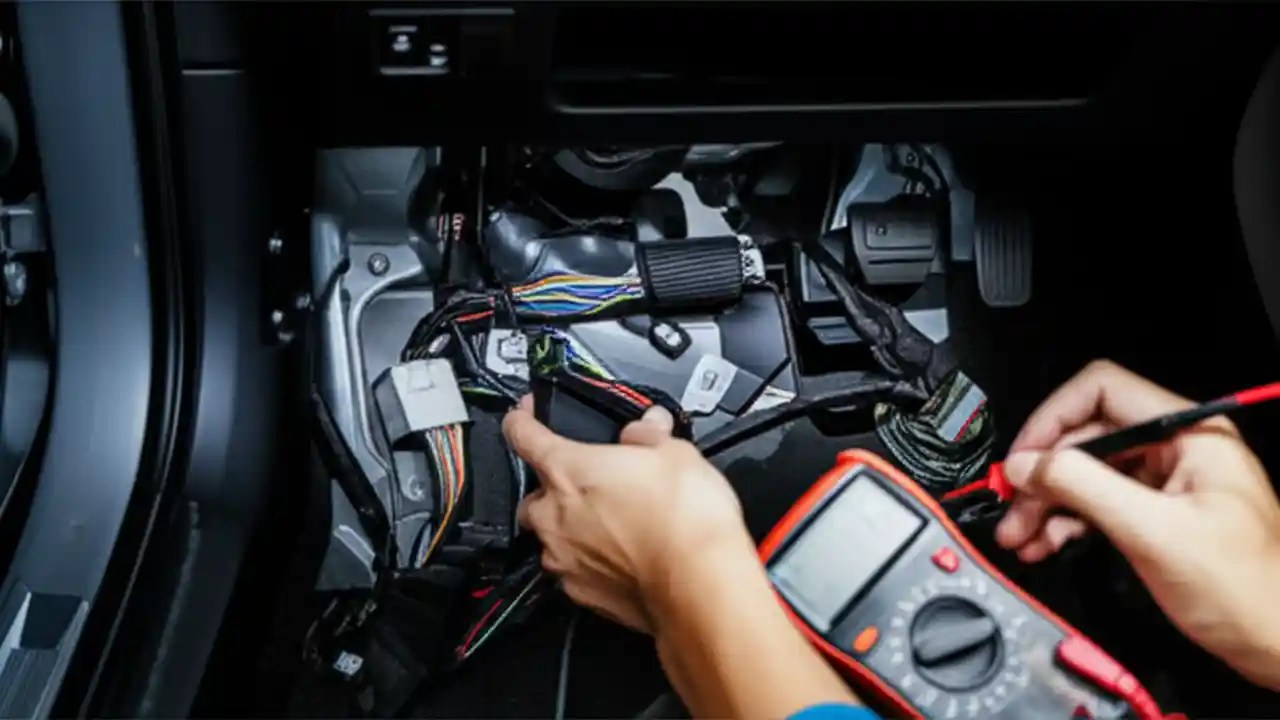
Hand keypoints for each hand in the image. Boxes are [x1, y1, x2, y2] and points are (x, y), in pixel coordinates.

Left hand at [503, 396, 754, 634]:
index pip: (522, 435)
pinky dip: (590, 563)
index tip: (523, 415)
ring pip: (550, 538)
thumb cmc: (685, 520)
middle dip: (552, 490)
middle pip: (532, 496)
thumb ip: (650, 436)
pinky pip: (573, 572)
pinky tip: (623, 557)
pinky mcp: (582, 595)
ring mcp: (565, 560)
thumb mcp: (677, 453)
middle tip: (590, 484)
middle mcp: (555, 517)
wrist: (700, 587)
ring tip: (613, 524)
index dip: (521, 420)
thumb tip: (646, 428)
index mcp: (568, 470)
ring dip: (571, 529)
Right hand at [996, 360, 1279, 687]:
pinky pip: (1097, 503)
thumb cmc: (1243, 590)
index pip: (1102, 391)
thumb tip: (1026, 463)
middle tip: (1011, 508)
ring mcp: (1165, 481)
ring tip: (1019, 536)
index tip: (1023, 457)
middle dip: (1043, 473)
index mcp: (1188, 434)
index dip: (1053, 418)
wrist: (1278, 645)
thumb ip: (1083, 487)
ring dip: (1046, 503)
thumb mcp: (1153, 531)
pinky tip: (1044, 543)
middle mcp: (1175, 448)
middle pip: (1086, 436)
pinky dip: (1065, 522)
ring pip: (1085, 473)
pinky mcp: (1156, 513)